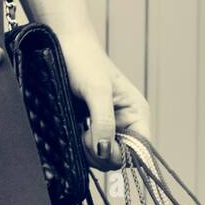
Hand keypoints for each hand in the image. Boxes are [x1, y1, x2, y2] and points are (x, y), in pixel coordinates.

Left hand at [60, 30, 151, 170]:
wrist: (63, 45)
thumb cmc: (84, 61)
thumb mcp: (96, 91)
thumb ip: (103, 122)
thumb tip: (104, 151)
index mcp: (136, 114)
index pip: (140, 151)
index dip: (121, 156)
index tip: (101, 146)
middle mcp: (126, 124)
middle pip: (120, 159)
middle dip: (101, 154)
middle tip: (85, 136)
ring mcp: (109, 129)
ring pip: (103, 159)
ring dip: (89, 151)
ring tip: (79, 130)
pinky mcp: (92, 131)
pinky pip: (91, 152)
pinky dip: (81, 148)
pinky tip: (76, 131)